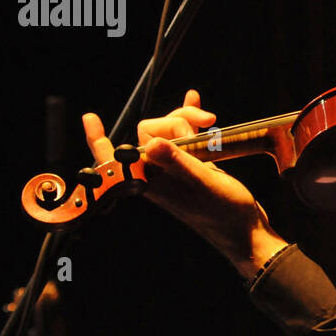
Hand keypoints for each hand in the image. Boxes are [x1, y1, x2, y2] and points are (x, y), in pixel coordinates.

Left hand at [82, 90, 288, 276]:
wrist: (246, 231)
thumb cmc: (226, 213)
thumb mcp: (203, 184)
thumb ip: (177, 163)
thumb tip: (152, 143)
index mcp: (153, 180)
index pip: (116, 157)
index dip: (99, 138)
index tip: (90, 117)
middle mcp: (159, 174)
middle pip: (151, 131)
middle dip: (176, 119)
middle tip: (204, 123)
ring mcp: (175, 170)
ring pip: (170, 131)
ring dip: (188, 120)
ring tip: (211, 123)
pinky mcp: (192, 166)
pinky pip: (185, 136)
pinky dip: (191, 118)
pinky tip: (197, 103)